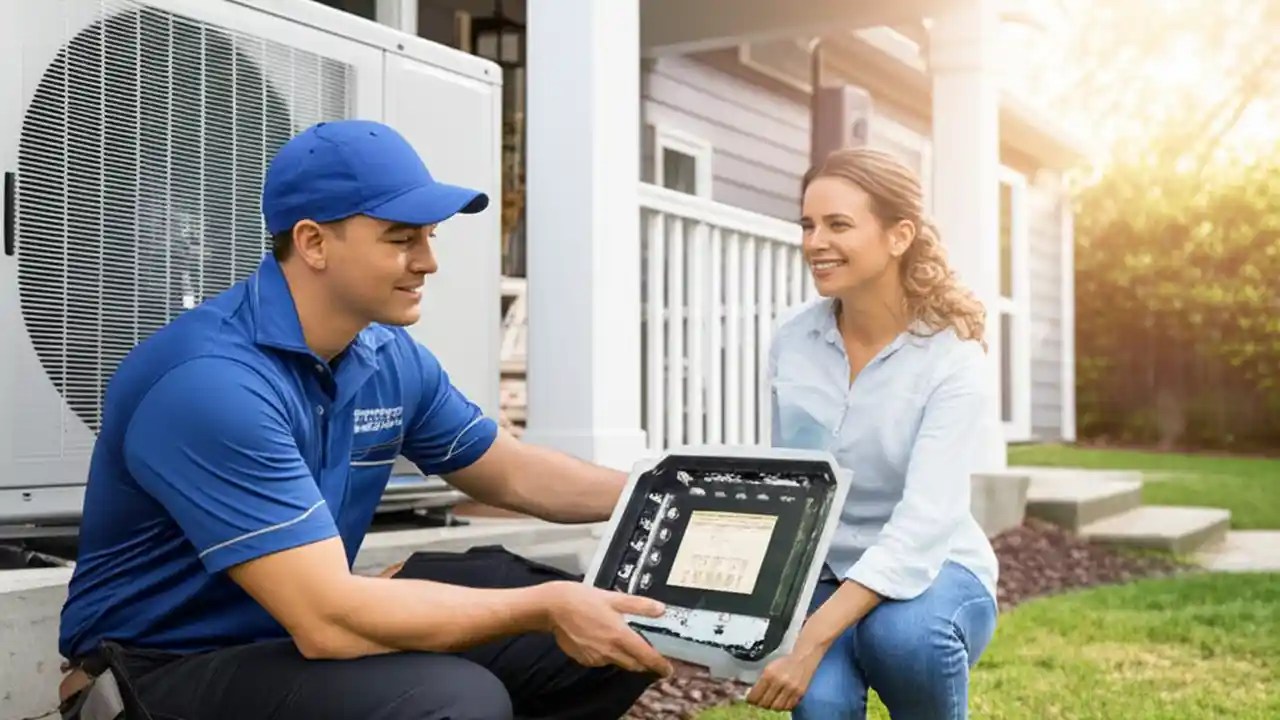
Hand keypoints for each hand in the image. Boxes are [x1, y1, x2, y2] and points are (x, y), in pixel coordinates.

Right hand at [539, 581, 674, 677]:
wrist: (554, 608)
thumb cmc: (584, 599)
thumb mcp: (614, 598)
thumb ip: (639, 605)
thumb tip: (662, 609)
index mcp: (620, 636)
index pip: (646, 657)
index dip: (659, 665)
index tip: (668, 671)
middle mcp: (610, 651)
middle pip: (634, 664)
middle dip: (643, 661)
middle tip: (647, 653)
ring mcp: (596, 658)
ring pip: (618, 662)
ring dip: (624, 655)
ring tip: (619, 638)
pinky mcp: (584, 660)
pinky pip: (602, 660)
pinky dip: (607, 653)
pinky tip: (601, 638)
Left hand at [745, 644, 827, 710]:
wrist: (804, 658)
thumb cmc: (784, 662)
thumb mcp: (769, 667)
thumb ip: (761, 680)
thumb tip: (751, 693)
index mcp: (769, 674)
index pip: (756, 695)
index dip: (751, 700)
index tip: (750, 699)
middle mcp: (780, 682)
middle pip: (765, 703)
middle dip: (760, 704)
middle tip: (759, 702)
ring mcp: (791, 689)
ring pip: (776, 707)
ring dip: (771, 706)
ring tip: (769, 703)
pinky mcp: (800, 693)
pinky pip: (788, 706)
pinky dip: (782, 706)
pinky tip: (780, 702)